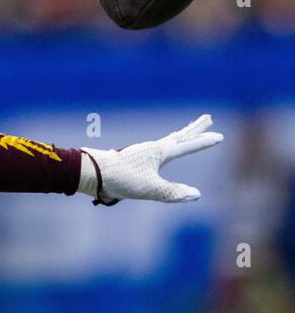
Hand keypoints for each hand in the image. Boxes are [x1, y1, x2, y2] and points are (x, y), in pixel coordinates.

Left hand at [81, 114, 223, 203]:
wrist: (93, 172)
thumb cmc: (121, 178)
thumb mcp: (150, 188)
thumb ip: (173, 192)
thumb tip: (196, 195)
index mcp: (159, 152)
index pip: (187, 145)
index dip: (204, 142)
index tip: (220, 136)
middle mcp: (153, 148)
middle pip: (180, 136)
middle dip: (195, 128)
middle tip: (208, 117)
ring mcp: (144, 152)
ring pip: (169, 140)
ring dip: (183, 134)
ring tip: (190, 130)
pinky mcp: (137, 159)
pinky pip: (159, 148)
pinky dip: (169, 143)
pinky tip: (165, 149)